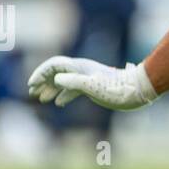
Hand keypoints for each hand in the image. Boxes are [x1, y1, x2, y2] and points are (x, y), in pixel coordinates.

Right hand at [28, 57, 156, 110]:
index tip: (31, 85)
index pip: (53, 66)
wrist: (137, 91)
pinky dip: (64, 95)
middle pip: (56, 72)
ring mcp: (87, 79)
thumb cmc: (117, 89)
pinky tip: (59, 103)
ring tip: (41, 98)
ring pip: (64, 81)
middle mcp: (81, 71)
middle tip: (31, 91)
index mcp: (79, 68)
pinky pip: (74, 89)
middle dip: (43, 81)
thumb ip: (74, 82)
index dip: (40, 73)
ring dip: (51, 88)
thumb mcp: (93, 86)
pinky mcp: (94, 87)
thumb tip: (56, 79)